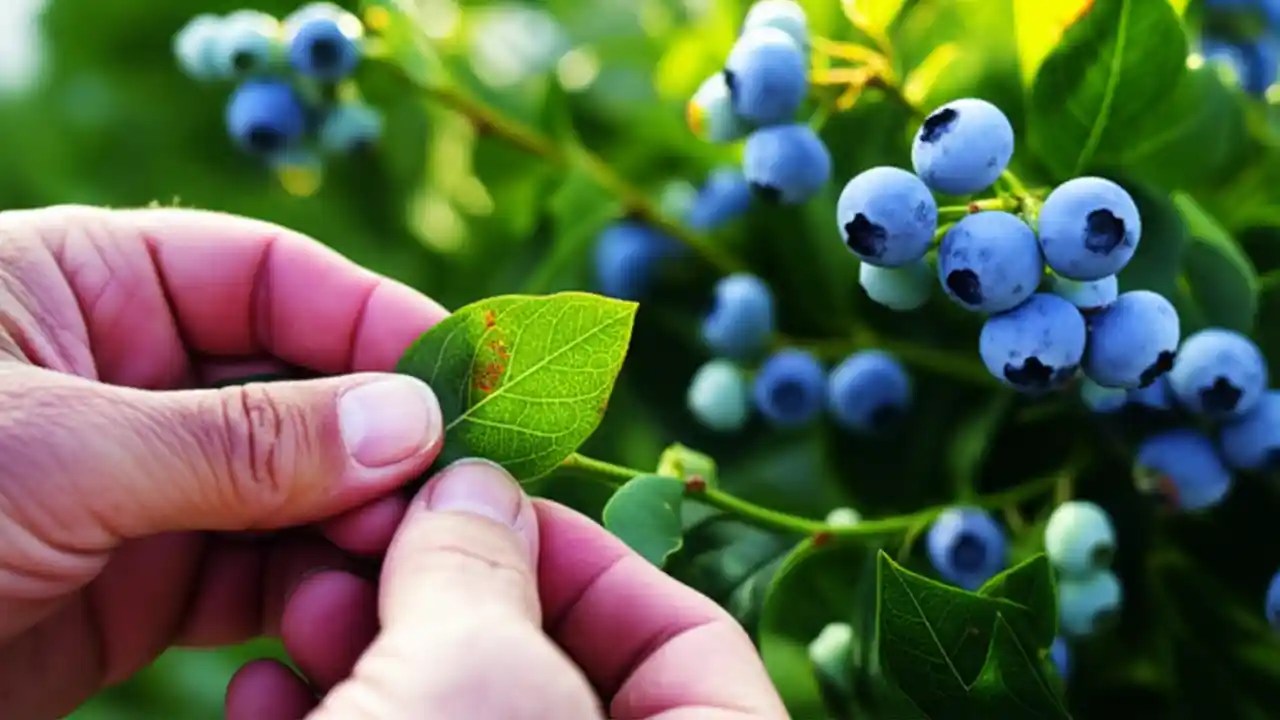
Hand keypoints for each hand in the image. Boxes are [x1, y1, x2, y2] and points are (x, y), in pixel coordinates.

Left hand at [0, 206, 448, 717]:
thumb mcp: (53, 451)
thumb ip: (240, 439)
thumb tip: (407, 419)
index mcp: (78, 289)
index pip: (264, 275)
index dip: (368, 315)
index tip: (460, 370)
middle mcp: (122, 380)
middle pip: (293, 385)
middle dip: (377, 432)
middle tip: (460, 481)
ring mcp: (138, 488)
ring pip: (291, 488)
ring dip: (357, 519)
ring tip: (412, 553)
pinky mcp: (140, 589)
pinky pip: (258, 576)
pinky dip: (312, 591)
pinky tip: (351, 604)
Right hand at [226, 460, 789, 718]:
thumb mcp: (469, 674)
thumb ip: (484, 564)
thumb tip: (478, 486)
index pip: (689, 636)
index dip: (590, 548)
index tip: (491, 497)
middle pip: (554, 660)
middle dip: (446, 584)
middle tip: (370, 528)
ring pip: (454, 704)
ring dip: (369, 641)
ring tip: (304, 596)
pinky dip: (329, 712)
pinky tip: (262, 688)